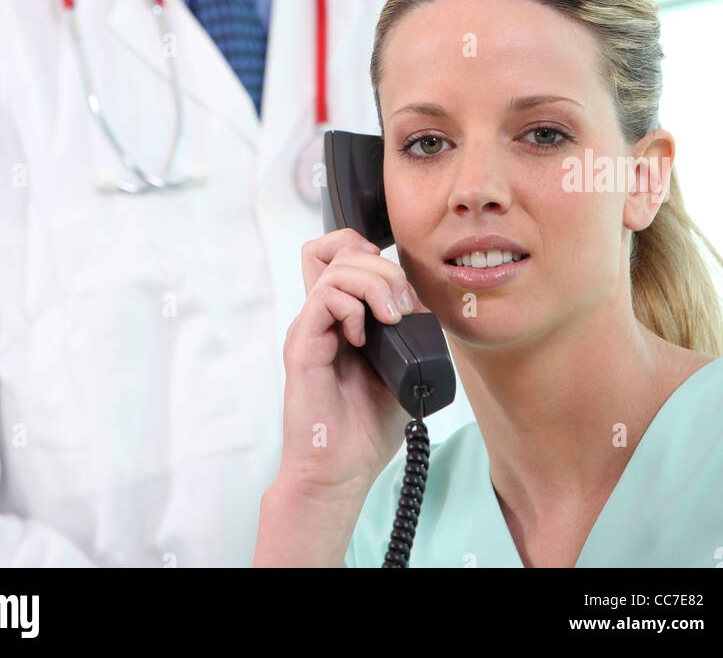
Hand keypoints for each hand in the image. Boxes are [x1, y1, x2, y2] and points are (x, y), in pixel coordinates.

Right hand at [278, 228, 426, 494]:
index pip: (340, 254)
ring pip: (335, 267)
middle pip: (342, 251)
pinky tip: (363, 338)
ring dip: (374, 284)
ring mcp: (310, 329)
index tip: (397, 286)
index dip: (368, 252)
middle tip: (402, 307)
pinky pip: (324, 299)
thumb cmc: (365, 429)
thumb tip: (420, 304)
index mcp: (342, 319)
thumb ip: (408, 334)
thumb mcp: (402, 371)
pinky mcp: (302, 345)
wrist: (340, 472)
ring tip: (389, 318)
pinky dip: (353, 308)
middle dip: (384, 268)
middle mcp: (322, 318)